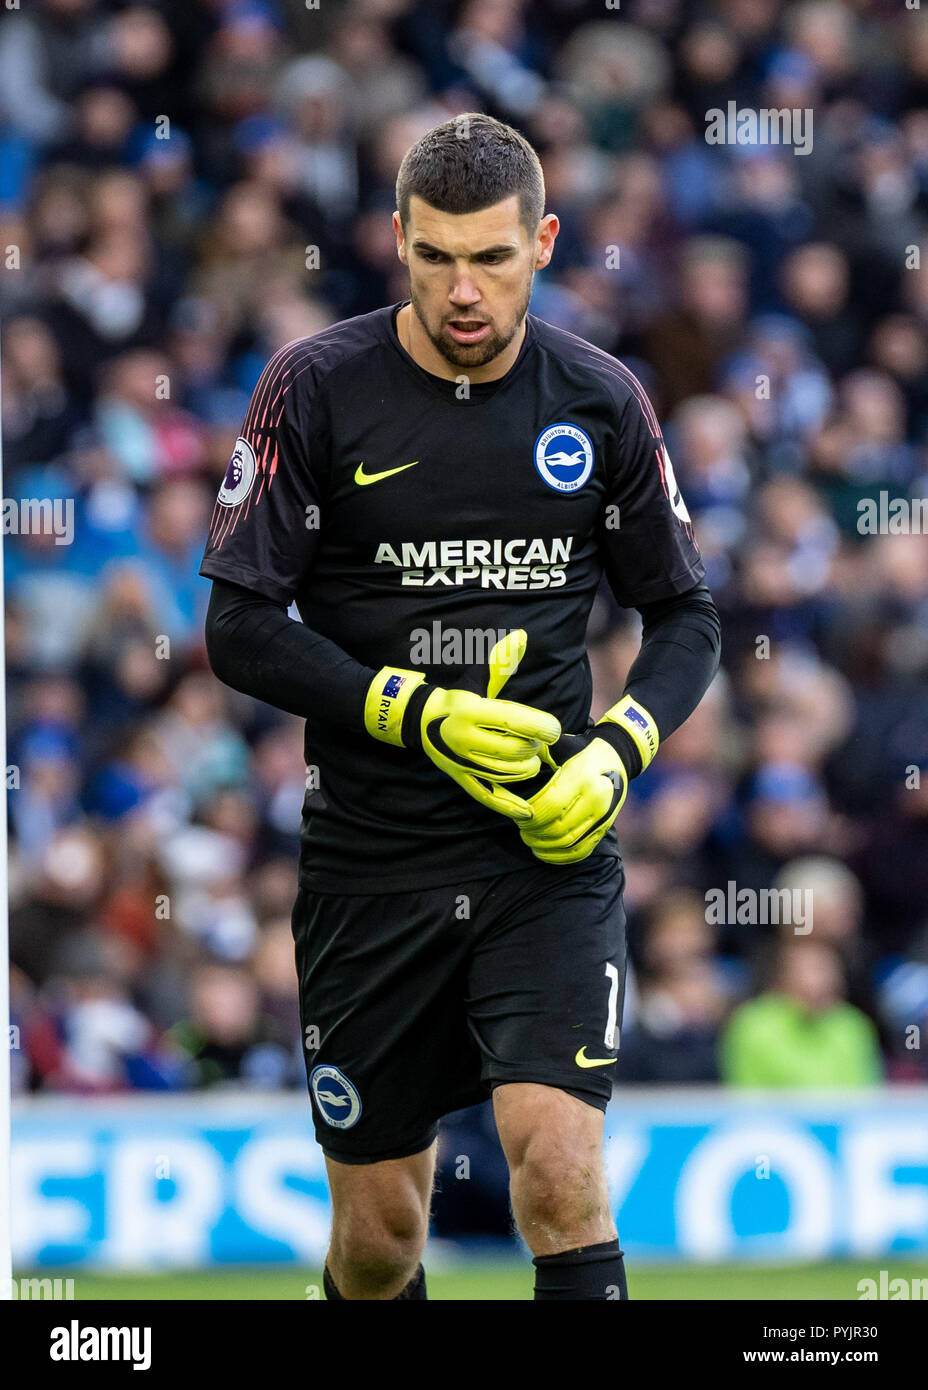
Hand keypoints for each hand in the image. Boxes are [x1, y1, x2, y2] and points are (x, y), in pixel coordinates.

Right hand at [364, 630, 560, 820]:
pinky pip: (489, 798)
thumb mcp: (477, 679)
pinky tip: (529, 811)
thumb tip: (522, 636)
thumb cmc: (458, 698)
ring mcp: (462, 762)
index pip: (514, 721)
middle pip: (514, 751)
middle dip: (534, 748)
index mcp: (473, 710)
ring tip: (531, 760)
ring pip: (507, 774)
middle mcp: (465, 738)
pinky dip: (510, 807)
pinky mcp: (461, 779)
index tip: (555, 729)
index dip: (540, 726)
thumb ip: (501, 661)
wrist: (420, 721)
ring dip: (527, 769)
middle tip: (538, 743)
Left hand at [518, 732, 627, 863]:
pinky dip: (560, 857)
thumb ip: (537, 752)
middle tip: (521, 828)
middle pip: (557, 828)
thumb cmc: (580, 750)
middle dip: (533, 832)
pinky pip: (581, 851)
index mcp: (582, 778)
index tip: (519, 813)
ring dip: (543, 846)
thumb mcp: (559, 745)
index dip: (529, 815)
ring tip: (530, 839)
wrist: (616, 755)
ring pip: (567, 843)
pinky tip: (544, 851)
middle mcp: (596, 800)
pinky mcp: (605, 828)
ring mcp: (603, 817)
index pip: (549, 806)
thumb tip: (511, 760)